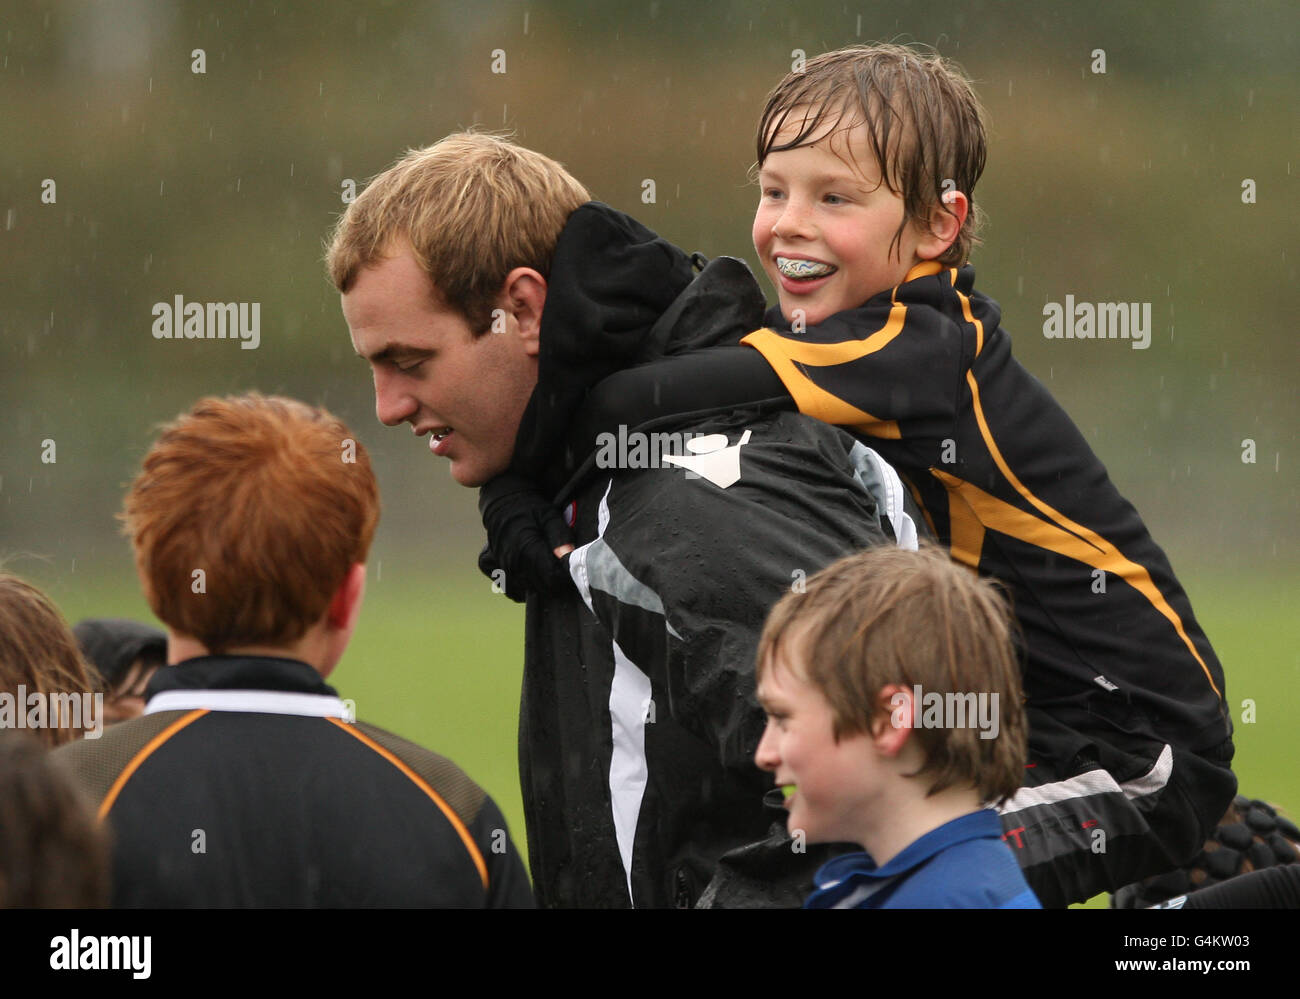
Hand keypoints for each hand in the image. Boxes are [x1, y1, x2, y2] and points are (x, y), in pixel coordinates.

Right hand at [477, 473, 574, 602]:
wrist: (502, 500)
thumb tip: (568, 557)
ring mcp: (499, 565)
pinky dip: (518, 585)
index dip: (564, 576)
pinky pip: (507, 587)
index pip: (551, 579)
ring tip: (544, 569)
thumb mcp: (550, 516)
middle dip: (553, 582)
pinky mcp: (489, 565)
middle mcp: (511, 562)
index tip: (569, 567)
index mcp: (526, 549)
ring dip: (537, 585)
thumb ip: (560, 536)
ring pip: (524, 590)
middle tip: (559, 567)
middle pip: (540, 588)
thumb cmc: (530, 507)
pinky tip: (527, 574)